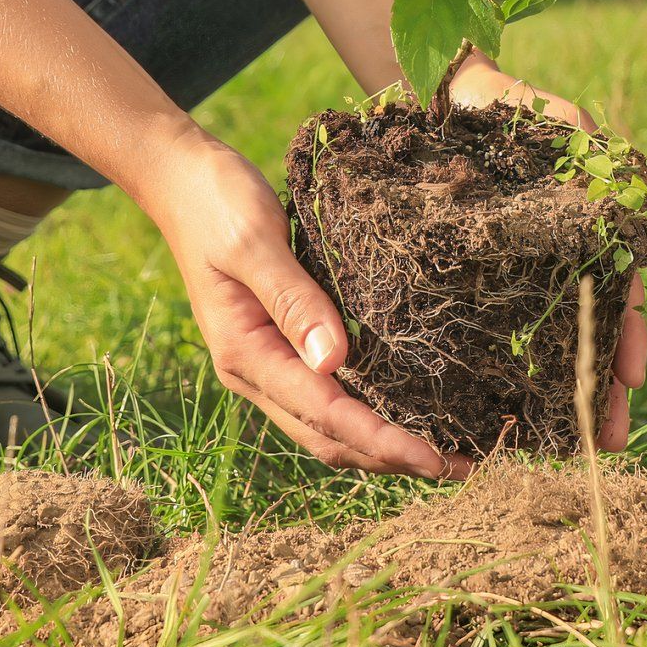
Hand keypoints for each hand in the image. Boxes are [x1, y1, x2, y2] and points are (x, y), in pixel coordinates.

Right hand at [135, 128, 460, 477]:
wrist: (182, 179)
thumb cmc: (216, 203)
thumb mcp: (253, 241)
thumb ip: (292, 299)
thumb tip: (334, 360)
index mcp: (244, 352)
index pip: (324, 414)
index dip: (382, 440)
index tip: (434, 458)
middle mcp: (255, 370)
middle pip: (329, 437)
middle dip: (392, 457)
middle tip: (464, 467)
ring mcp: (267, 362)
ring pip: (329, 425)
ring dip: (384, 443)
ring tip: (448, 450)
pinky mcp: (280, 344)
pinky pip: (329, 394)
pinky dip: (370, 411)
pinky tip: (408, 407)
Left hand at [452, 55, 646, 449]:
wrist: (450, 99)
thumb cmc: (510, 107)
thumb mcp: (557, 118)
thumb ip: (587, 141)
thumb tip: (620, 190)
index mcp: (590, 234)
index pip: (621, 292)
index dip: (630, 335)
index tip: (633, 377)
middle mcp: (563, 264)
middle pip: (593, 333)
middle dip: (605, 388)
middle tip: (609, 441)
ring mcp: (523, 277)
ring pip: (553, 344)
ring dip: (567, 394)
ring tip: (570, 445)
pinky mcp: (478, 283)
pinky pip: (501, 334)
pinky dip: (516, 374)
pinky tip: (512, 413)